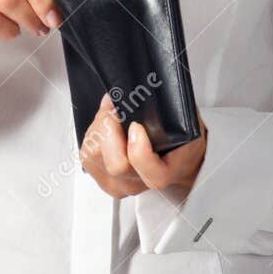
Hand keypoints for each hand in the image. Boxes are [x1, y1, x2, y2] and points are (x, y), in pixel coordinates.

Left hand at [80, 93, 208, 200]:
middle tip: (116, 110)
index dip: (139, 148)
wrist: (177, 161)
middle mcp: (140, 183)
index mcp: (166, 173)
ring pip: (95, 157)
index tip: (137, 126)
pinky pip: (86, 156)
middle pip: (114, 164)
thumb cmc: (181, 142)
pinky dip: (91, 137)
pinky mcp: (102, 180)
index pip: (151, 172)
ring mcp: (119, 185)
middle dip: (110, 129)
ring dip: (98, 130)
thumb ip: (169, 110)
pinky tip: (104, 129)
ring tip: (111, 117)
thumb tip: (139, 89)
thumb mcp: (186, 122)